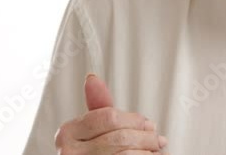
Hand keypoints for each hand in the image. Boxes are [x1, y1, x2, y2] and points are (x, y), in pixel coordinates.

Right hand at [54, 73, 168, 153]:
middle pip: (120, 136)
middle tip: (158, 140)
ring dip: (148, 151)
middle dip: (146, 137)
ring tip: (156, 151)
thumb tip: (92, 78)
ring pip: (126, 153)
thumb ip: (98, 107)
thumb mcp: (95, 130)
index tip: (148, 124)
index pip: (109, 116)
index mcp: (67, 133)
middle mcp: (68, 152)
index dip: (134, 120)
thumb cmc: (98, 154)